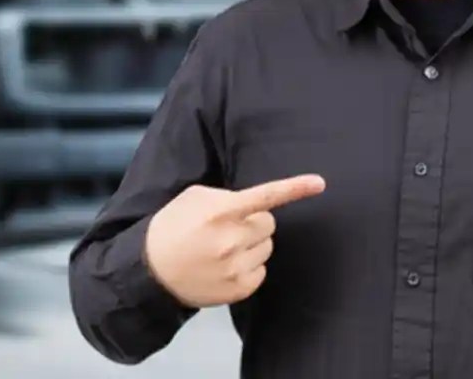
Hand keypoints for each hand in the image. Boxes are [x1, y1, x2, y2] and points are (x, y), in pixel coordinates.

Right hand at [143, 174, 325, 307]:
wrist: (152, 270)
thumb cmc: (173, 226)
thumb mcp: (193, 198)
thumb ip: (225, 196)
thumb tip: (254, 204)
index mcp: (220, 211)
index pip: (265, 197)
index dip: (294, 188)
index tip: (320, 183)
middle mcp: (231, 239)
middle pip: (269, 224)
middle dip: (255, 223)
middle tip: (230, 228)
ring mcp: (236, 266)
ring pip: (267, 247)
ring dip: (252, 245)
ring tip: (224, 248)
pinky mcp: (239, 289)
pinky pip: (262, 271)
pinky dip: (249, 266)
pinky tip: (226, 266)